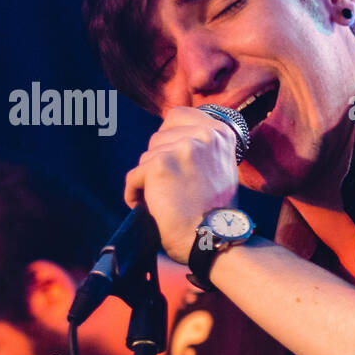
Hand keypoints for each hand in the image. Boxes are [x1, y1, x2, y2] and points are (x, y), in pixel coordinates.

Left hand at [124, 107, 239, 263]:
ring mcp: (182, 148)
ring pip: (146, 157)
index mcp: (220, 133)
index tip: (172, 159)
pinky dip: (136, 194)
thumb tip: (172, 137)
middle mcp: (203, 135)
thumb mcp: (220, 166)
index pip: (178, 116)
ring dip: (149, 180)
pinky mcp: (160, 165)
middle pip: (159, 137)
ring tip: (167, 200)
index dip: (169, 137)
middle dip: (159, 162)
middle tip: (174, 189)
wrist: (213, 238)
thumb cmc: (215, 211)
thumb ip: (202, 147)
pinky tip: (150, 207)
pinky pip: (134, 176)